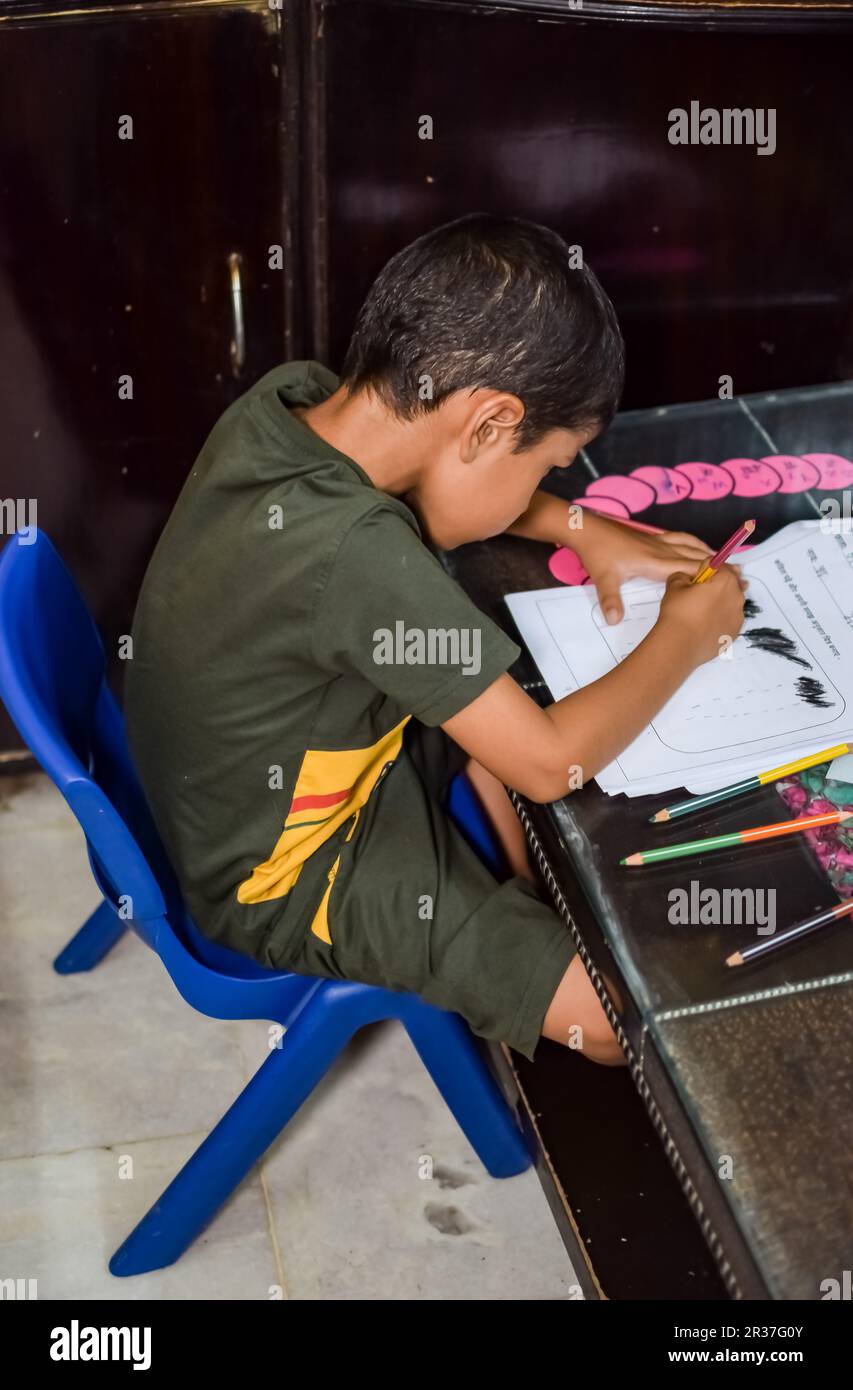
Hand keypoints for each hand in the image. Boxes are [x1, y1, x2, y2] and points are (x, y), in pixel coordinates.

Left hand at [574, 513, 718, 624]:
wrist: (589, 530)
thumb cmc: (597, 554)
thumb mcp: (602, 579)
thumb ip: (610, 600)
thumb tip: (613, 620)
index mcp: (654, 562)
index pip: (690, 569)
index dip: (712, 575)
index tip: (731, 581)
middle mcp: (662, 550)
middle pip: (697, 558)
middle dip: (719, 567)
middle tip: (741, 577)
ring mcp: (658, 542)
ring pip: (692, 546)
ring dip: (710, 555)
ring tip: (728, 564)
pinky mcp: (653, 538)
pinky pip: (682, 539)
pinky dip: (695, 544)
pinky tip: (700, 547)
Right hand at [658, 566, 745, 665]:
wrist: (679, 645)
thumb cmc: (678, 612)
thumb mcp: (675, 584)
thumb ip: (684, 575)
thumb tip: (688, 579)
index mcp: (726, 581)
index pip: (721, 566)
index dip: (706, 569)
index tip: (697, 577)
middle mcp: (737, 597)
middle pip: (729, 584)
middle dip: (716, 586)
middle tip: (697, 595)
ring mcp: (738, 617)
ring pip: (729, 603)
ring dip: (719, 603)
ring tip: (699, 613)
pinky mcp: (734, 633)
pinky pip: (728, 620)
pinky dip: (719, 620)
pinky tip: (704, 625)